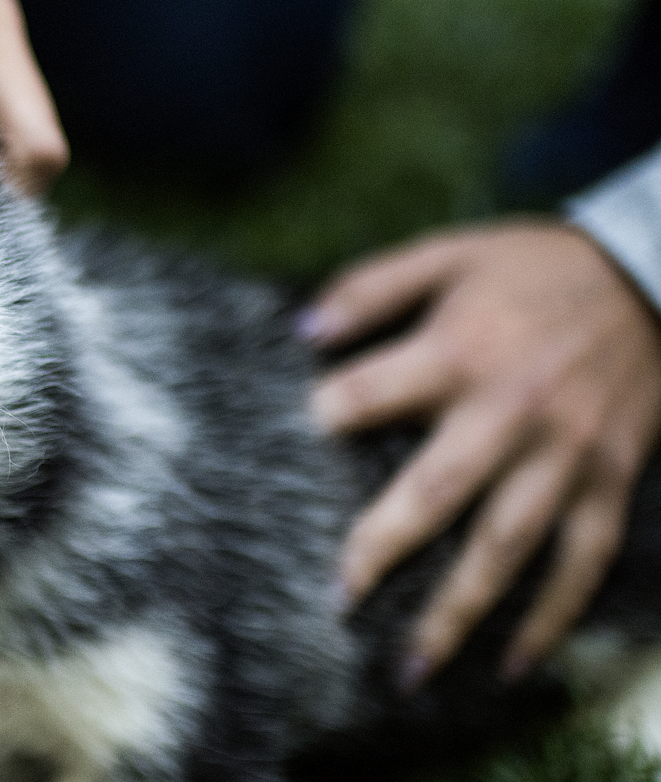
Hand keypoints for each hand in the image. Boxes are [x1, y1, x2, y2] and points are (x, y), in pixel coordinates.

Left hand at [304, 222, 660, 686]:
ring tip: (412, 667)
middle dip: (382, 549)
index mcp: (461, 350)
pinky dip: (552, 617)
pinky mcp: (610, 479)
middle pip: (436, 492)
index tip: (295, 441)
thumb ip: (374, 286)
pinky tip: (511, 662)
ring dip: (459, 611)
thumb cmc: (536, 266)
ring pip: (507, 547)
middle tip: (337, 601)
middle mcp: (511, 411)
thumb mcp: (450, 251)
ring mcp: (566, 454)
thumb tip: (303, 331)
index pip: (368, 396)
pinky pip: (582, 561)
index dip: (323, 416)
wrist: (653, 272)